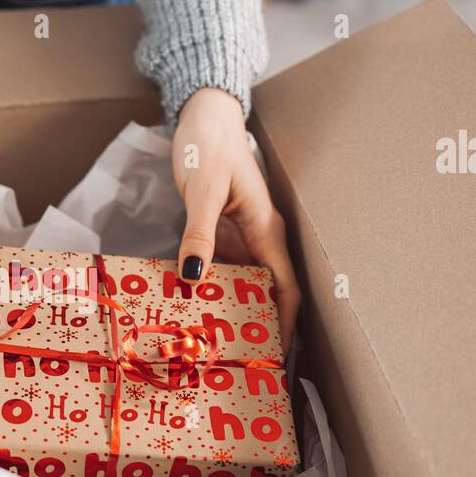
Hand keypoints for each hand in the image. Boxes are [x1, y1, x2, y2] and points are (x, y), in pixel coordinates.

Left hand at [172, 88, 300, 350]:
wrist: (203, 116)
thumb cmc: (208, 146)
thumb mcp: (202, 190)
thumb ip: (198, 232)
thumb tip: (193, 276)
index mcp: (266, 230)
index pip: (286, 288)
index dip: (285, 324)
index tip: (276, 356)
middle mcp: (259, 237)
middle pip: (267, 291)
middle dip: (258, 325)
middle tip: (238, 361)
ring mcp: (240, 234)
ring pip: (243, 282)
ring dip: (231, 308)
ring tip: (212, 343)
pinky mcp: (220, 230)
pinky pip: (219, 266)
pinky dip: (208, 286)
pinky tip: (189, 304)